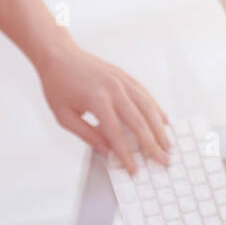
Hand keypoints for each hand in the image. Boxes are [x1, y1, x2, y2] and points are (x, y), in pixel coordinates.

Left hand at [36, 44, 172, 174]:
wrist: (59, 54)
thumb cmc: (57, 85)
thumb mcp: (64, 116)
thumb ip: (87, 135)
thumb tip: (107, 153)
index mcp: (96, 100)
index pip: (115, 133)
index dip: (126, 154)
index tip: (134, 169)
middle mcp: (113, 88)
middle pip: (138, 121)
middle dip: (152, 144)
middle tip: (164, 161)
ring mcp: (122, 80)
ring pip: (148, 107)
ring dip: (160, 128)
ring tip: (168, 145)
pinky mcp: (125, 76)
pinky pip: (145, 94)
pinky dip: (156, 109)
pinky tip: (163, 121)